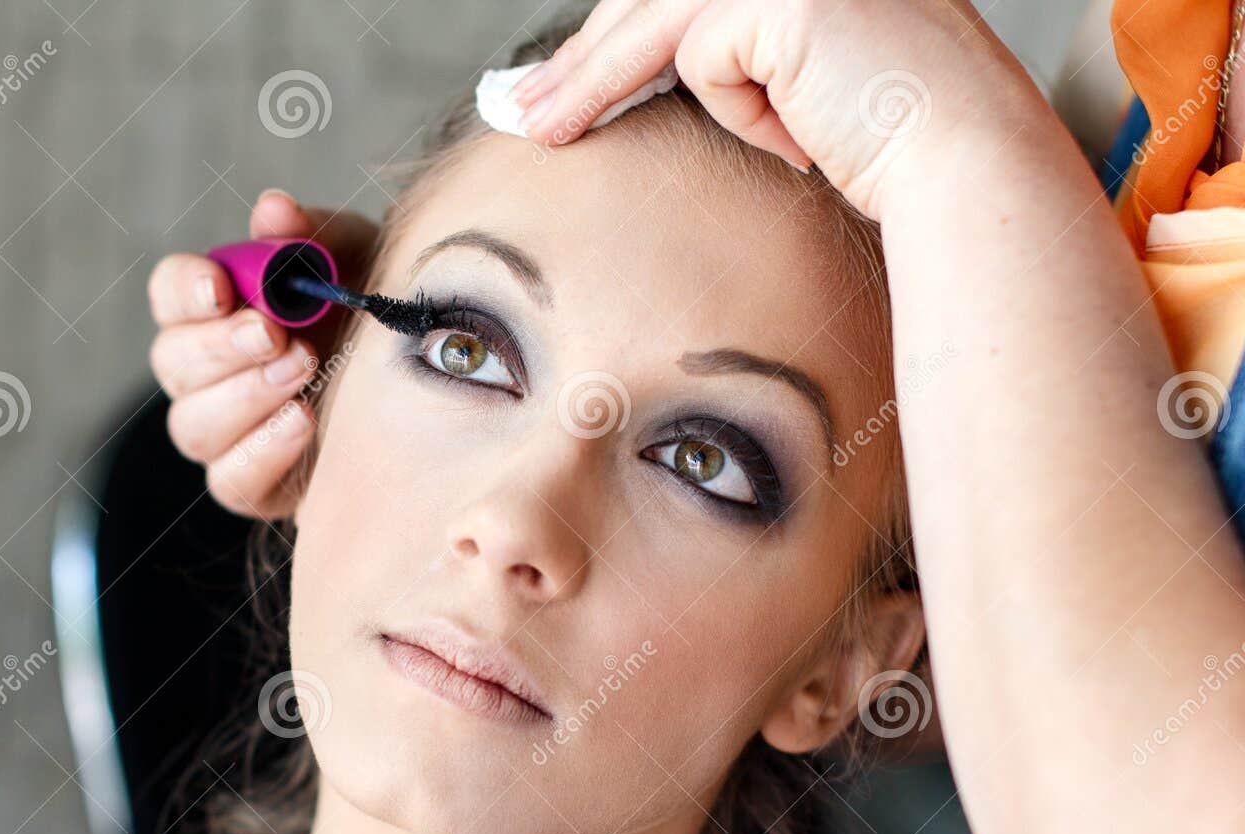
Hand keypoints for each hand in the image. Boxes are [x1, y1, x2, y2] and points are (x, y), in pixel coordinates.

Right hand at [147, 190, 377, 517]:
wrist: (425, 380)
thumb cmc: (370, 313)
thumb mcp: (355, 259)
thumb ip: (311, 235)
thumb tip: (274, 209)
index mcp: (217, 311)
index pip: (171, 294)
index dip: (185, 290)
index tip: (220, 288)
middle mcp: (206, 373)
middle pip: (172, 362)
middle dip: (221, 346)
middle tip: (274, 334)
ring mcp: (226, 432)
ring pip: (194, 424)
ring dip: (244, 396)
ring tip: (302, 370)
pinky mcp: (257, 483)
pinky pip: (232, 481)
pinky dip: (262, 452)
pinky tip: (302, 421)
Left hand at [512, 0, 1040, 219]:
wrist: (968, 155)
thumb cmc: (897, 136)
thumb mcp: (801, 79)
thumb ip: (744, 55)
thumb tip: (660, 67)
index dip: (615, 32)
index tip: (560, 79)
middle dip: (582, 59)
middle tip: (521, 108)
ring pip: (655, 22)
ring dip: (586, 83)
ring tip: (532, 126)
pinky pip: (705, 62)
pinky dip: (740, 113)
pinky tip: (803, 138)